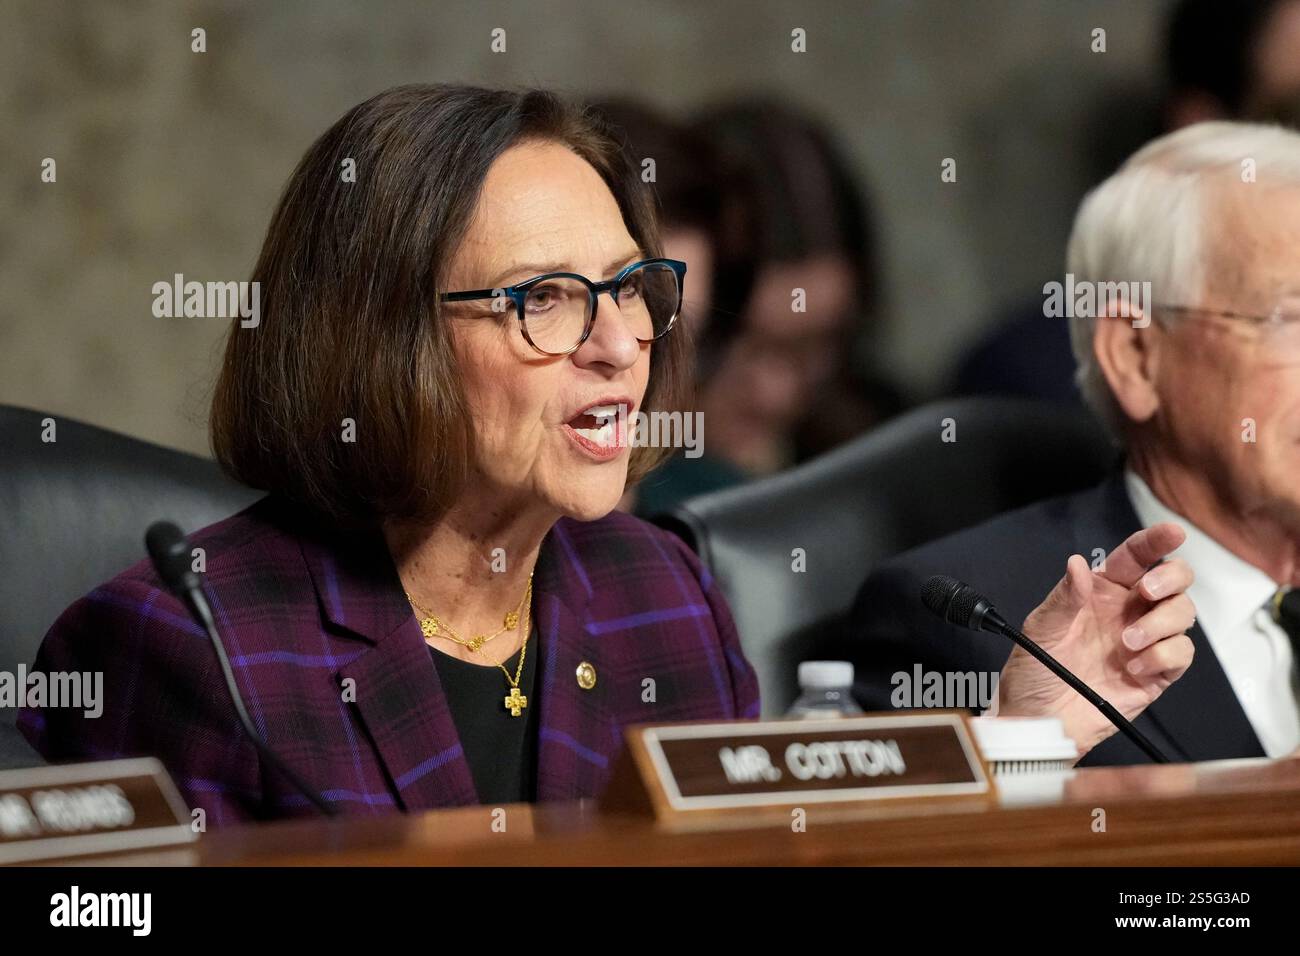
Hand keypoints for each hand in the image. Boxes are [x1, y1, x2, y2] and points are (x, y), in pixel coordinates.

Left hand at [993, 523, 1195, 758]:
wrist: (1039, 718)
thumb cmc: (1034, 669)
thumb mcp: (1039, 629)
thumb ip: (1063, 597)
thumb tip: (1077, 564)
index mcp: (1101, 591)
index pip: (1135, 557)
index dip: (1156, 541)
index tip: (1173, 533)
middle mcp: (1129, 611)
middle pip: (1174, 580)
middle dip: (1170, 578)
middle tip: (1147, 592)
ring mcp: (1146, 641)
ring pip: (1183, 614)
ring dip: (1161, 622)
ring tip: (1128, 642)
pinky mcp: (1157, 673)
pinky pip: (1182, 654)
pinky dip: (1164, 656)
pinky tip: (1134, 668)